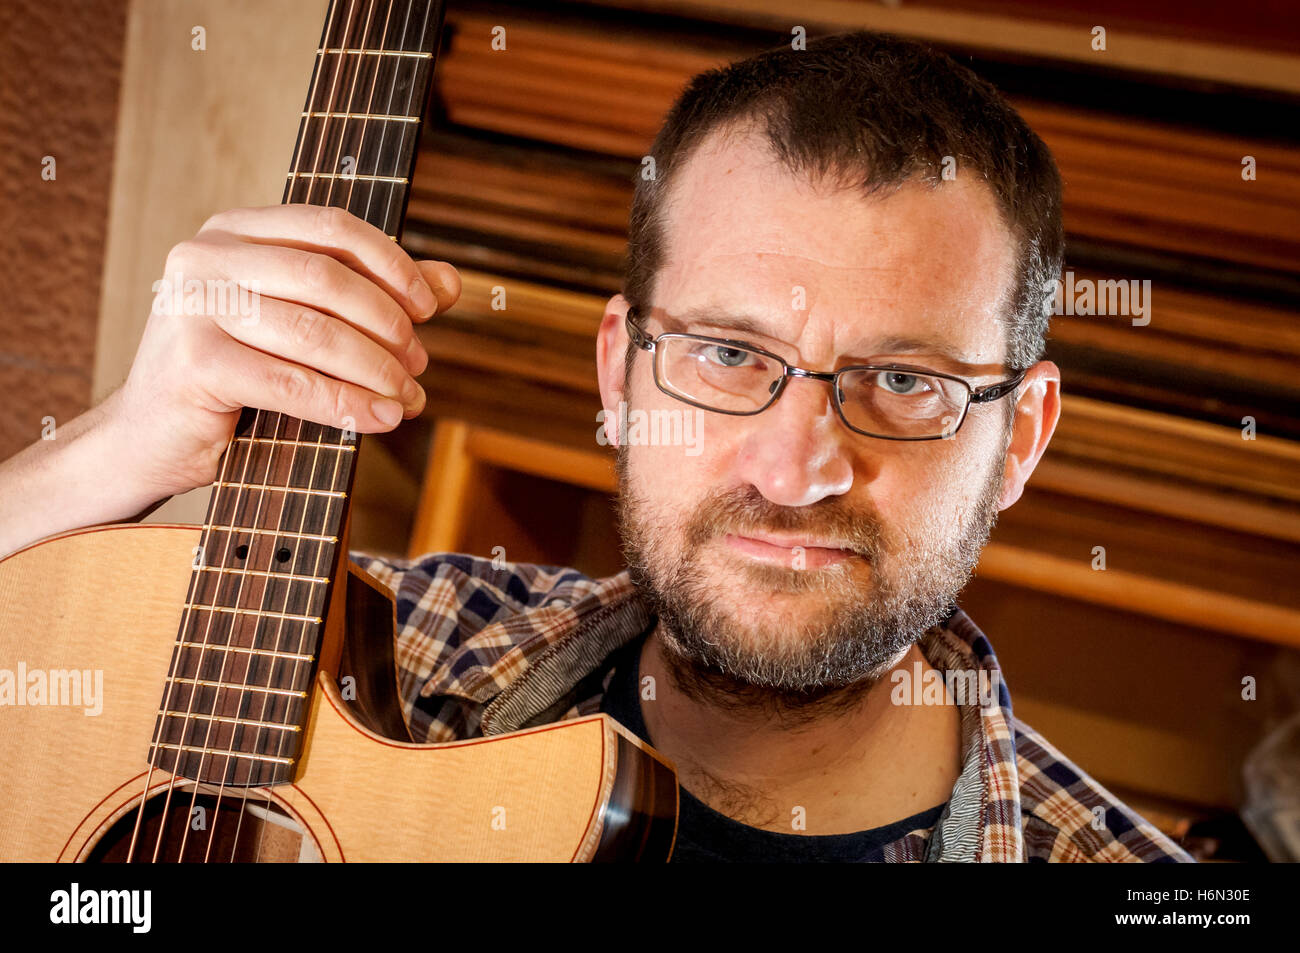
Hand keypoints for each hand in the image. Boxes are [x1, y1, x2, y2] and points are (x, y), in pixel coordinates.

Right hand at [112, 204, 459, 501]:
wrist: (151, 437)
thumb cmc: (237, 375)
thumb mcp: (306, 324)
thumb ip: (375, 296)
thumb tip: (452, 281)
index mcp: (234, 229)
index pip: (332, 226)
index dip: (392, 264)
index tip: (432, 307)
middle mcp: (206, 255)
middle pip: (327, 278)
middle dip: (388, 323)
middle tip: (419, 363)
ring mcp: (193, 307)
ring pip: (315, 333)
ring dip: (377, 369)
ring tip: (408, 396)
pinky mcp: (195, 363)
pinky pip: (293, 383)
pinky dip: (347, 404)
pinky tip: (380, 419)